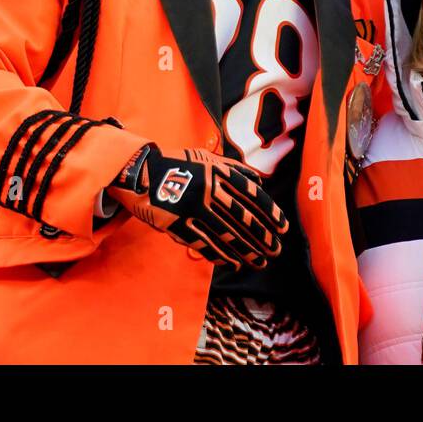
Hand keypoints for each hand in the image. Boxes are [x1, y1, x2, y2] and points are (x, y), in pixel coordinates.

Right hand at [108, 144, 287, 269]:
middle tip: (277, 250)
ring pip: (226, 234)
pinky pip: (204, 243)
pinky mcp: (177, 224)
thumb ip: (233, 168)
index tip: (282, 226)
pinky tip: (235, 264)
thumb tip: (259, 180)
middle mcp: (207, 189)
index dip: (269, 213)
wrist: (139, 172)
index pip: (251, 195)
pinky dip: (221, 255)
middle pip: (242, 217)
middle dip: (262, 236)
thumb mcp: (206, 157)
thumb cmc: (176, 164)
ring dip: (246, 250)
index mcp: (217, 172)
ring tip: (260, 261)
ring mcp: (192, 208)